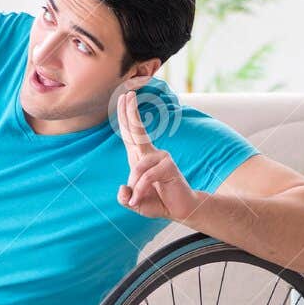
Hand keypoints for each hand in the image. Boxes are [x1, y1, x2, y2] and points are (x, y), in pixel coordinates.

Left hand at [115, 90, 202, 221]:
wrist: (180, 210)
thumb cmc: (158, 202)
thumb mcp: (134, 202)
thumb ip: (124, 197)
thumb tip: (123, 189)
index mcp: (140, 157)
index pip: (130, 133)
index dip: (125, 116)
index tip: (123, 98)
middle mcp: (150, 154)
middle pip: (136, 130)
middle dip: (130, 112)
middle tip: (127, 94)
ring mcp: (161, 158)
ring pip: (138, 166)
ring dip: (135, 186)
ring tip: (136, 199)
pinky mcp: (169, 166)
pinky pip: (147, 176)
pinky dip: (141, 189)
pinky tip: (137, 199)